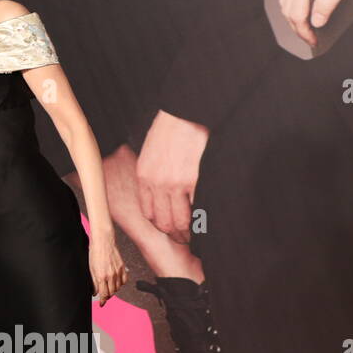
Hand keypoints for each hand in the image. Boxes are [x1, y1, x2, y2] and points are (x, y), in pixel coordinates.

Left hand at [88, 233, 127, 305]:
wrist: (103, 241)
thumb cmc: (94, 253)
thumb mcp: (90, 268)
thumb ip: (93, 282)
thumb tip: (95, 292)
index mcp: (101, 276)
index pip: (104, 294)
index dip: (103, 301)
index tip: (101, 304)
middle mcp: (111, 276)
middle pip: (111, 292)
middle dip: (107, 296)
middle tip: (104, 296)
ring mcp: (118, 272)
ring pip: (118, 287)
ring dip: (113, 290)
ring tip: (108, 289)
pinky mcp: (123, 267)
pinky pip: (124, 280)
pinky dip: (120, 284)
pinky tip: (116, 282)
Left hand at [136, 110, 208, 242]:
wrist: (183, 114)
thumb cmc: (169, 131)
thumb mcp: (150, 153)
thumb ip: (153, 175)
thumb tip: (161, 194)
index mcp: (144, 176)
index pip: (149, 213)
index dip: (160, 225)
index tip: (170, 229)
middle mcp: (157, 184)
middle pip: (164, 222)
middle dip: (176, 234)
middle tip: (186, 238)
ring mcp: (176, 184)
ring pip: (181, 220)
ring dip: (190, 231)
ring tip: (198, 234)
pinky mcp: (194, 181)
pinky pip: (198, 207)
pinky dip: (203, 217)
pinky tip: (208, 219)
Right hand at [279, 0, 352, 46]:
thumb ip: (327, 4)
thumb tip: (315, 22)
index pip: (297, 13)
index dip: (303, 30)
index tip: (312, 40)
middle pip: (288, 9)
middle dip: (297, 26)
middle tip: (309, 37)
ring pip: (285, 1)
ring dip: (292, 17)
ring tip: (304, 27)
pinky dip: (292, 5)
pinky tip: (301, 11)